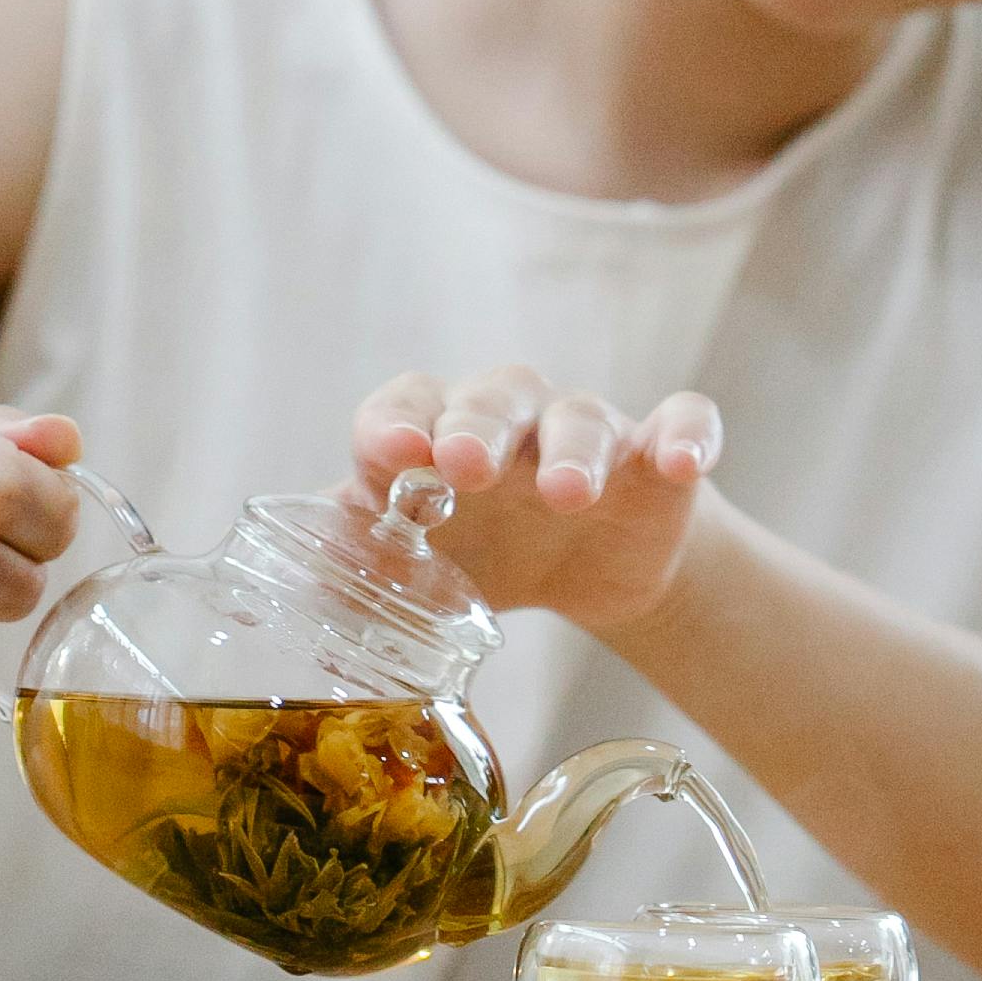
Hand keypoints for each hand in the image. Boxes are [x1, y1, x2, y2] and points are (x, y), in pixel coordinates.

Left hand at [350, 363, 722, 640]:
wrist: (593, 569)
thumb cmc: (487, 548)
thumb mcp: (427, 561)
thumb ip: (366, 559)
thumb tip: (296, 582)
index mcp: (439, 436)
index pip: (407, 406)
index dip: (393, 424)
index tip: (388, 453)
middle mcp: (511, 421)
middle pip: (491, 398)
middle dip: (475, 424)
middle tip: (462, 464)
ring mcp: (587, 432)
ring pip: (578, 416)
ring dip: (570, 448)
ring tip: (565, 494)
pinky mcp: (657, 455)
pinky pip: (680, 423)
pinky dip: (686, 434)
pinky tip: (682, 461)